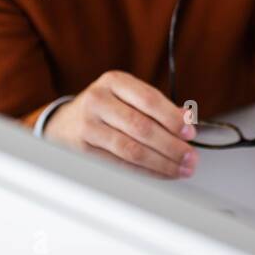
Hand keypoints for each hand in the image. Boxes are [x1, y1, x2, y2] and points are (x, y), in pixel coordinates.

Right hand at [43, 70, 196, 178]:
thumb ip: (158, 106)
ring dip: (162, 163)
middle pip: (142, 127)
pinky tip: (162, 173)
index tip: (190, 133)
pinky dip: (146, 172)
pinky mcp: (84, 150)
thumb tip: (187, 119)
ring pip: (132, 149)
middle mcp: (99, 100)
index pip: (149, 99)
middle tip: (190, 157)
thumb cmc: (106, 108)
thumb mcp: (128, 96)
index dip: (172, 118)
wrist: (64, 122)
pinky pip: (121, 164)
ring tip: (181, 168)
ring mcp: (88, 125)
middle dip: (171, 146)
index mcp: (114, 81)